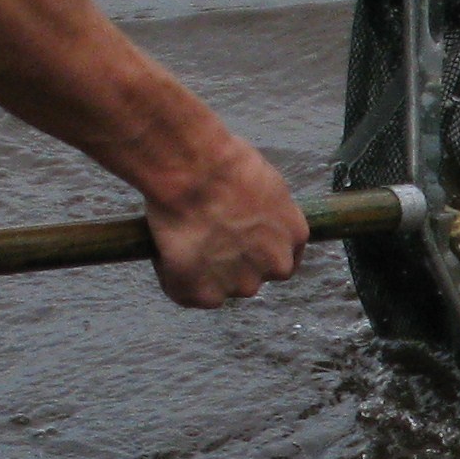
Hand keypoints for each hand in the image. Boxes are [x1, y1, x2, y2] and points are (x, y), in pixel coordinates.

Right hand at [142, 137, 308, 307]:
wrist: (194, 172)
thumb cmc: (223, 163)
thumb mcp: (261, 183)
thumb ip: (260, 211)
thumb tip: (244, 216)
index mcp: (294, 234)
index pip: (281, 258)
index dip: (256, 254)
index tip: (237, 246)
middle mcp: (277, 264)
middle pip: (253, 276)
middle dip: (231, 265)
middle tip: (203, 241)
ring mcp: (244, 282)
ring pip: (221, 287)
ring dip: (203, 274)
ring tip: (181, 242)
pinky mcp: (208, 293)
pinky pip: (187, 295)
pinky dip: (173, 280)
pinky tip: (164, 256)